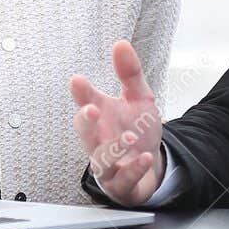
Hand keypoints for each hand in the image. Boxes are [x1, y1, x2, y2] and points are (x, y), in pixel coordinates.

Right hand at [69, 39, 164, 205]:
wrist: (150, 165)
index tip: (78, 81)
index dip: (81, 93)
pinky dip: (133, 170)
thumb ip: (129, 73)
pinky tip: (145, 157)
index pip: (86, 102)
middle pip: (85, 133)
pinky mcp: (121, 184)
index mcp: (100, 117)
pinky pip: (123, 180)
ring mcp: (108, 164)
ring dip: (113, 149)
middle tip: (92, 109)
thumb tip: (121, 44)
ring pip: (100, 160)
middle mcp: (99, 141)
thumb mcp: (139, 98)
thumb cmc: (137, 130)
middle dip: (86, 122)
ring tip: (129, 137)